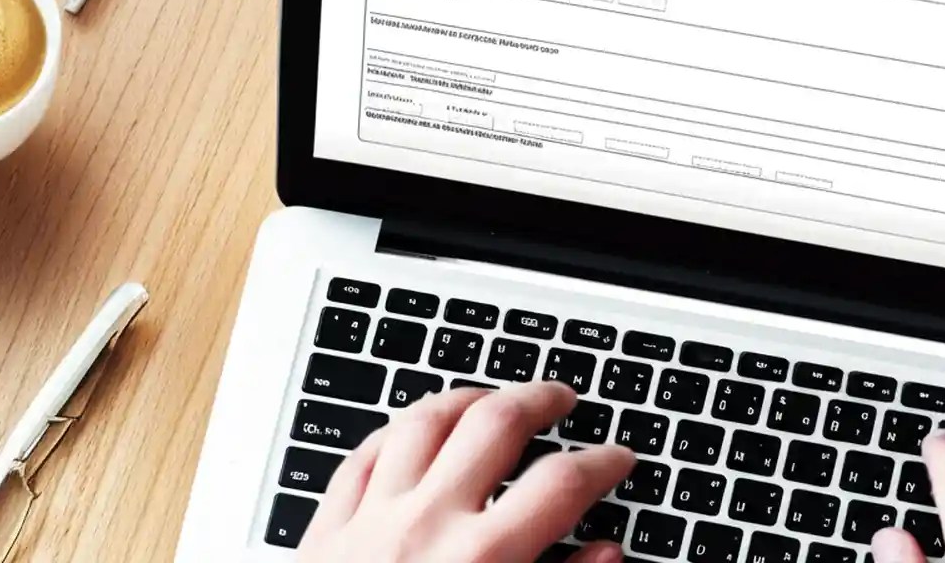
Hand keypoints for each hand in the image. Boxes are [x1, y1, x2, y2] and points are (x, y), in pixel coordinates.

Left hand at [298, 381, 636, 562]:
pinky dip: (393, 433)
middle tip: (563, 397)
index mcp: (482, 561)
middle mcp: (428, 526)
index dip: (603, 463)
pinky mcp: (326, 533)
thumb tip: (604, 555)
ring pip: (422, 421)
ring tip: (491, 398)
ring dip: (465, 398)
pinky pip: (361, 457)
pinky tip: (411, 430)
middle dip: (539, 399)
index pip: (563, 485)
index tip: (618, 459)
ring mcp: (371, 521)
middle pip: (496, 425)